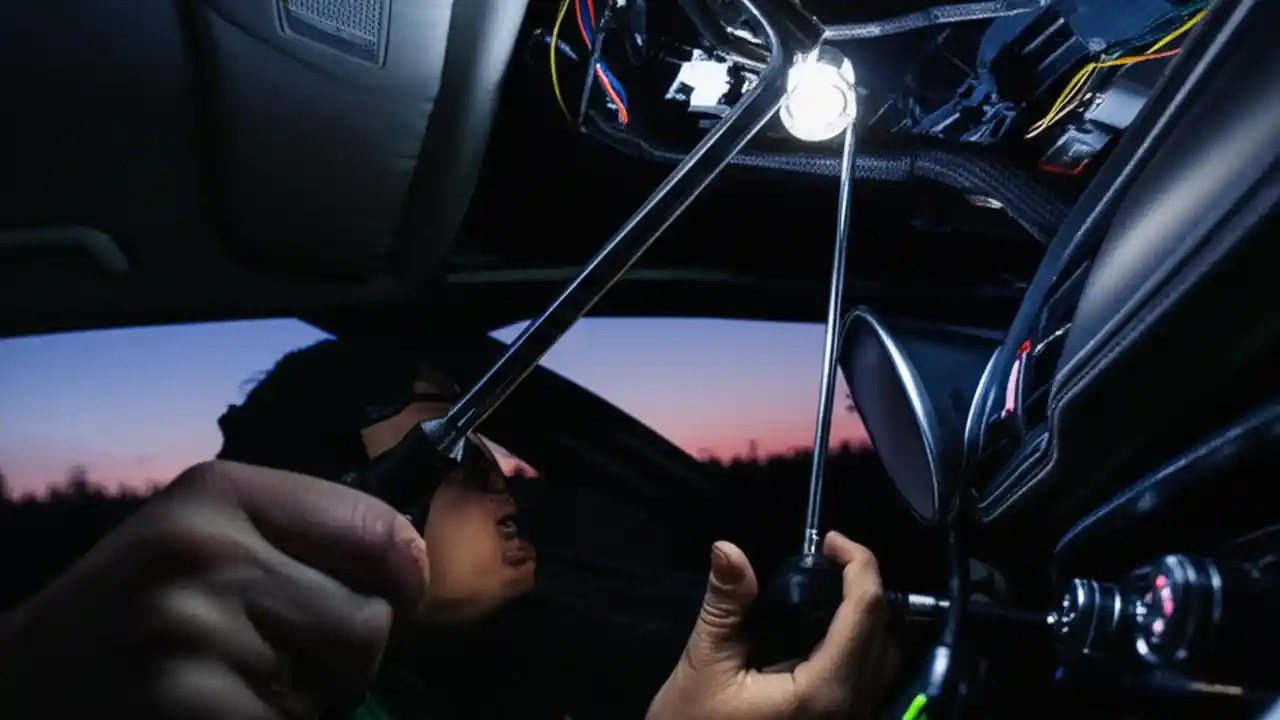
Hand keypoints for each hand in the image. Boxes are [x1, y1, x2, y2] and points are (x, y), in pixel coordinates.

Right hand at [0, 461, 429, 717]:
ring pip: (333, 689)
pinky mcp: (187, 711)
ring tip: (239, 686)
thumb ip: (296, 534)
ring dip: (307, 702)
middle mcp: (205, 555)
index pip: (375, 528)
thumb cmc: (133, 609)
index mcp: (218, 495)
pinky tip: (219, 716)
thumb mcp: (199, 534)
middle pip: (367, 622)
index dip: (405, 573)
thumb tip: (412, 563)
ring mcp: (191, 637)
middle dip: (348, 656)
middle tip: (298, 661)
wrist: (22, 683)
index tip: (401, 594)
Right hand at [647, 531, 897, 719]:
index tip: (831, 540)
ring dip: (867, 620)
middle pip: (884, 633)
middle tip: (826, 561)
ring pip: (885, 661)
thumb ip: (726, 606)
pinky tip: (824, 634)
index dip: (859, 565)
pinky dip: (860, 648)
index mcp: (823, 692)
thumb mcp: (703, 665)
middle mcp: (851, 711)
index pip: (865, 613)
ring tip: (828, 592)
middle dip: (863, 587)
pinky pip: (870, 683)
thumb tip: (727, 548)